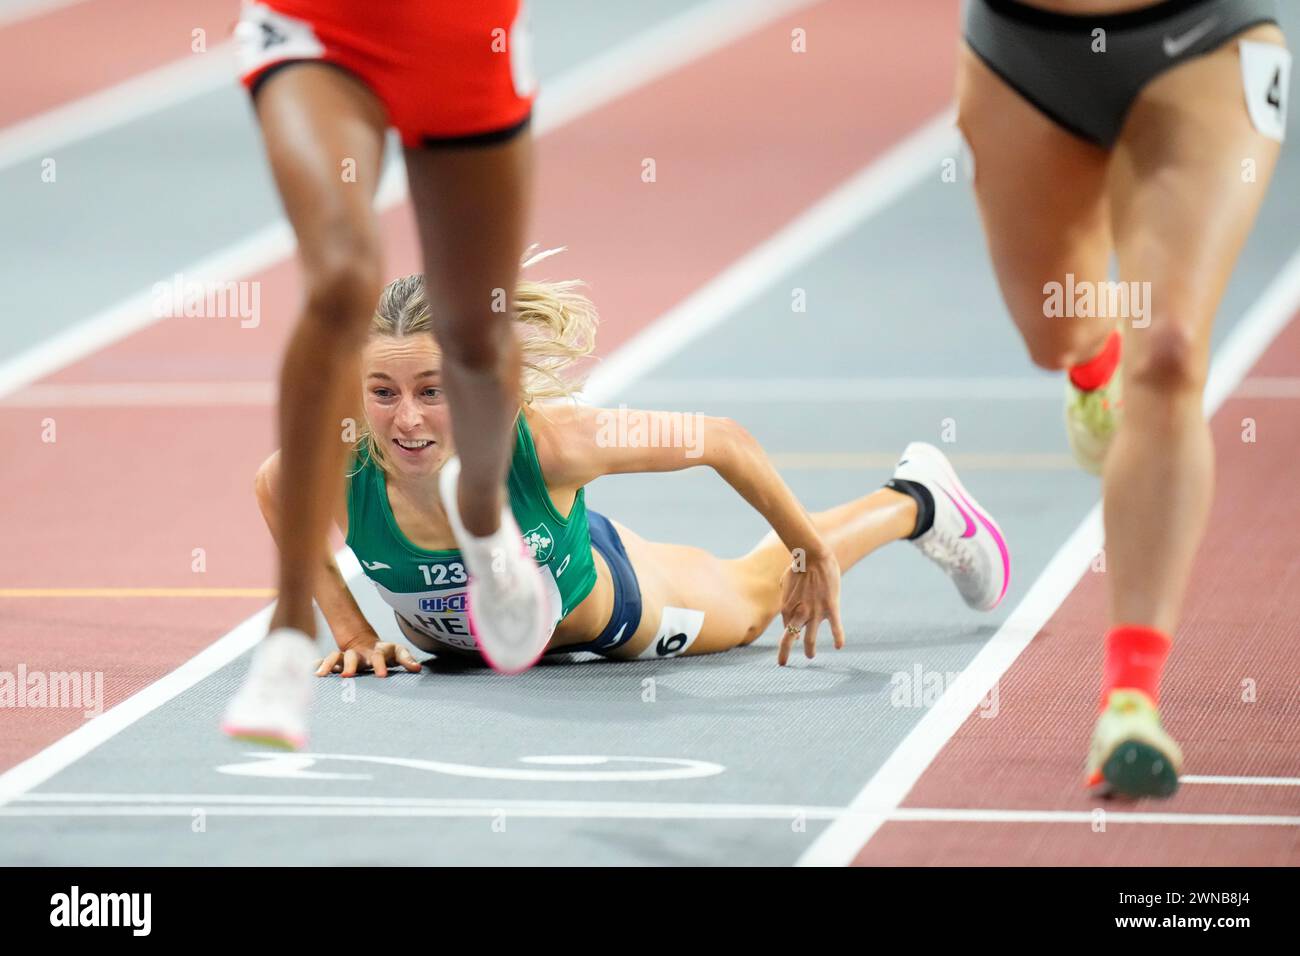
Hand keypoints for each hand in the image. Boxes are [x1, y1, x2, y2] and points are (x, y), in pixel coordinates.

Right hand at [315, 639, 422, 677]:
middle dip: (350, 665)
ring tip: (320, 675)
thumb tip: (418, 668)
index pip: (379, 656)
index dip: (380, 665)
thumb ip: (406, 659)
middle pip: (353, 657)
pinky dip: (315, 665)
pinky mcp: (335, 663)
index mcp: (376, 652)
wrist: (363, 642)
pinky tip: (308, 672)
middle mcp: (359, 654)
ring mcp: (345, 657)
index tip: (382, 675)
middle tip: (348, 676)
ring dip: (329, 665)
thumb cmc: (385, 652)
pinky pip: (323, 662)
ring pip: (335, 658)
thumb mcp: (397, 652)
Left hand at [777, 546, 844, 665]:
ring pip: (810, 638)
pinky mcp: (831, 607)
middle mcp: (798, 612)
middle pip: (789, 638)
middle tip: (782, 663)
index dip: (790, 631)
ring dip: (809, 649)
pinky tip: (839, 646)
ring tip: (810, 657)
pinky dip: (838, 637)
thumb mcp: (785, 582)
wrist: (812, 555)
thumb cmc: (798, 566)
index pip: (787, 626)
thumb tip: (787, 601)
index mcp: (786, 607)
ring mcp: (815, 611)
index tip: (794, 634)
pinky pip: (835, 626)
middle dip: (784, 652)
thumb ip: (786, 595)